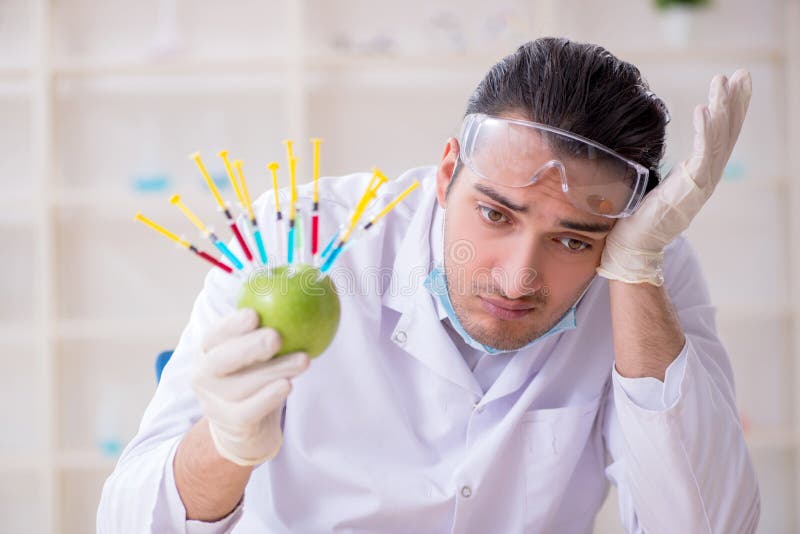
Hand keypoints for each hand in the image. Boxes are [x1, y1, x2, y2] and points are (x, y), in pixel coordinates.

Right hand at [192, 308, 309, 465]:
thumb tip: (305, 287)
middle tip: (276, 337)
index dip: (231, 325)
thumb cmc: (255, 376)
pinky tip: (288, 385)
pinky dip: (268, 398)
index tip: (254, 314)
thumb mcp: (257, 352)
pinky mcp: (230, 424)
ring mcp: (213, 402)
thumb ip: (269, 326)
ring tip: (303, 360)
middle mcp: (204, 375)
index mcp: (209, 350)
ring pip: (241, 386)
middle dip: (248, 347)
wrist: (248, 426)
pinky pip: (249, 411)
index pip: (215, 335)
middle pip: (220, 360)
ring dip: (274, 371)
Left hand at [597, 69, 751, 285]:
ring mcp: (700, 183)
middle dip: (735, 102)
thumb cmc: (634, 218)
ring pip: (718, 139)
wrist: (631, 248)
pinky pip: (702, 154)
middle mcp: (704, 177)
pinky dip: (705, 131)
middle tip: (742, 74)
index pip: (717, 136)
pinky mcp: (690, 188)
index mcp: (696, 175)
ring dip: (723, 108)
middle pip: (726, 134)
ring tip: (723, 81)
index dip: (728, 109)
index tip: (733, 82)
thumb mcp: (649, 185)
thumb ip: (656, 169)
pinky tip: (703, 109)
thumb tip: (642, 149)